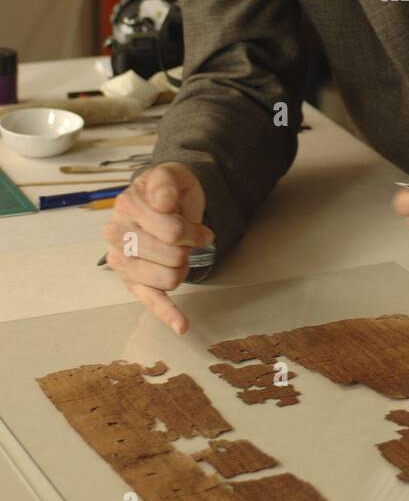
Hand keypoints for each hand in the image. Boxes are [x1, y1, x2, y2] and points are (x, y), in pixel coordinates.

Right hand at [101, 163, 212, 334]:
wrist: (165, 199)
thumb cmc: (168, 190)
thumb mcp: (169, 175)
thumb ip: (165, 182)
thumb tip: (162, 201)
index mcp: (126, 207)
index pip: (171, 231)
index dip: (192, 231)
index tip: (198, 228)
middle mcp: (117, 235)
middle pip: (172, 257)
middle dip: (188, 248)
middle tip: (188, 238)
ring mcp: (122, 261)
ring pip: (169, 278)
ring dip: (182, 267)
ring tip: (177, 252)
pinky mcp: (132, 281)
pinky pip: (150, 301)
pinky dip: (167, 314)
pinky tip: (182, 325)